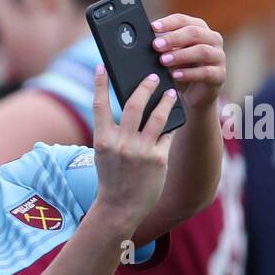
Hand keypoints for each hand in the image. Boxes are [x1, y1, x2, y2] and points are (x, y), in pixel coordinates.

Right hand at [91, 66, 176, 230]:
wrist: (119, 208)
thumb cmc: (111, 179)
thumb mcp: (104, 154)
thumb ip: (112, 133)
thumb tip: (131, 108)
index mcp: (102, 140)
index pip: (99, 105)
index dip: (100, 84)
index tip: (102, 67)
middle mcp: (121, 143)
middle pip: (134, 104)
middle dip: (145, 87)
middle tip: (153, 76)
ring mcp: (140, 151)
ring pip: (157, 116)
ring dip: (165, 100)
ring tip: (170, 92)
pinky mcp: (158, 159)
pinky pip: (167, 135)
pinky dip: (171, 125)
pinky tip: (175, 117)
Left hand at [150, 14, 225, 111]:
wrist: (193, 96)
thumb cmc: (181, 70)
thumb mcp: (169, 56)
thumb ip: (162, 46)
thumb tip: (147, 40)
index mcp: (199, 29)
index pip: (184, 20)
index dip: (168, 23)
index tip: (152, 28)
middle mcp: (212, 39)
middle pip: (194, 32)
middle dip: (173, 38)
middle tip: (156, 46)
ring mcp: (218, 57)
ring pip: (202, 51)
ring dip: (181, 55)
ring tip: (163, 61)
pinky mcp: (219, 75)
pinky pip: (206, 72)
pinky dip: (189, 74)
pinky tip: (175, 76)